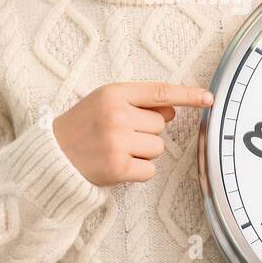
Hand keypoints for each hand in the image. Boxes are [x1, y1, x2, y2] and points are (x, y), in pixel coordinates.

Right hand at [52, 81, 212, 185]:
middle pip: (160, 126)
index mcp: (113, 94)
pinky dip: (138, 171)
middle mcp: (116, 115)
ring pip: (157, 148)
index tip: (208, 98)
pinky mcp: (119, 167)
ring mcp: (117, 142)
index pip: (160, 91)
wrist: (52, 156)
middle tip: (118, 136)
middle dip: (146, 132)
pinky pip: (150, 169)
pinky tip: (118, 165)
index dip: (188, 95)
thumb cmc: (82, 127)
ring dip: (142, 152)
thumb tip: (172, 110)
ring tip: (115, 149)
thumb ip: (139, 103)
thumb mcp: (106, 103)